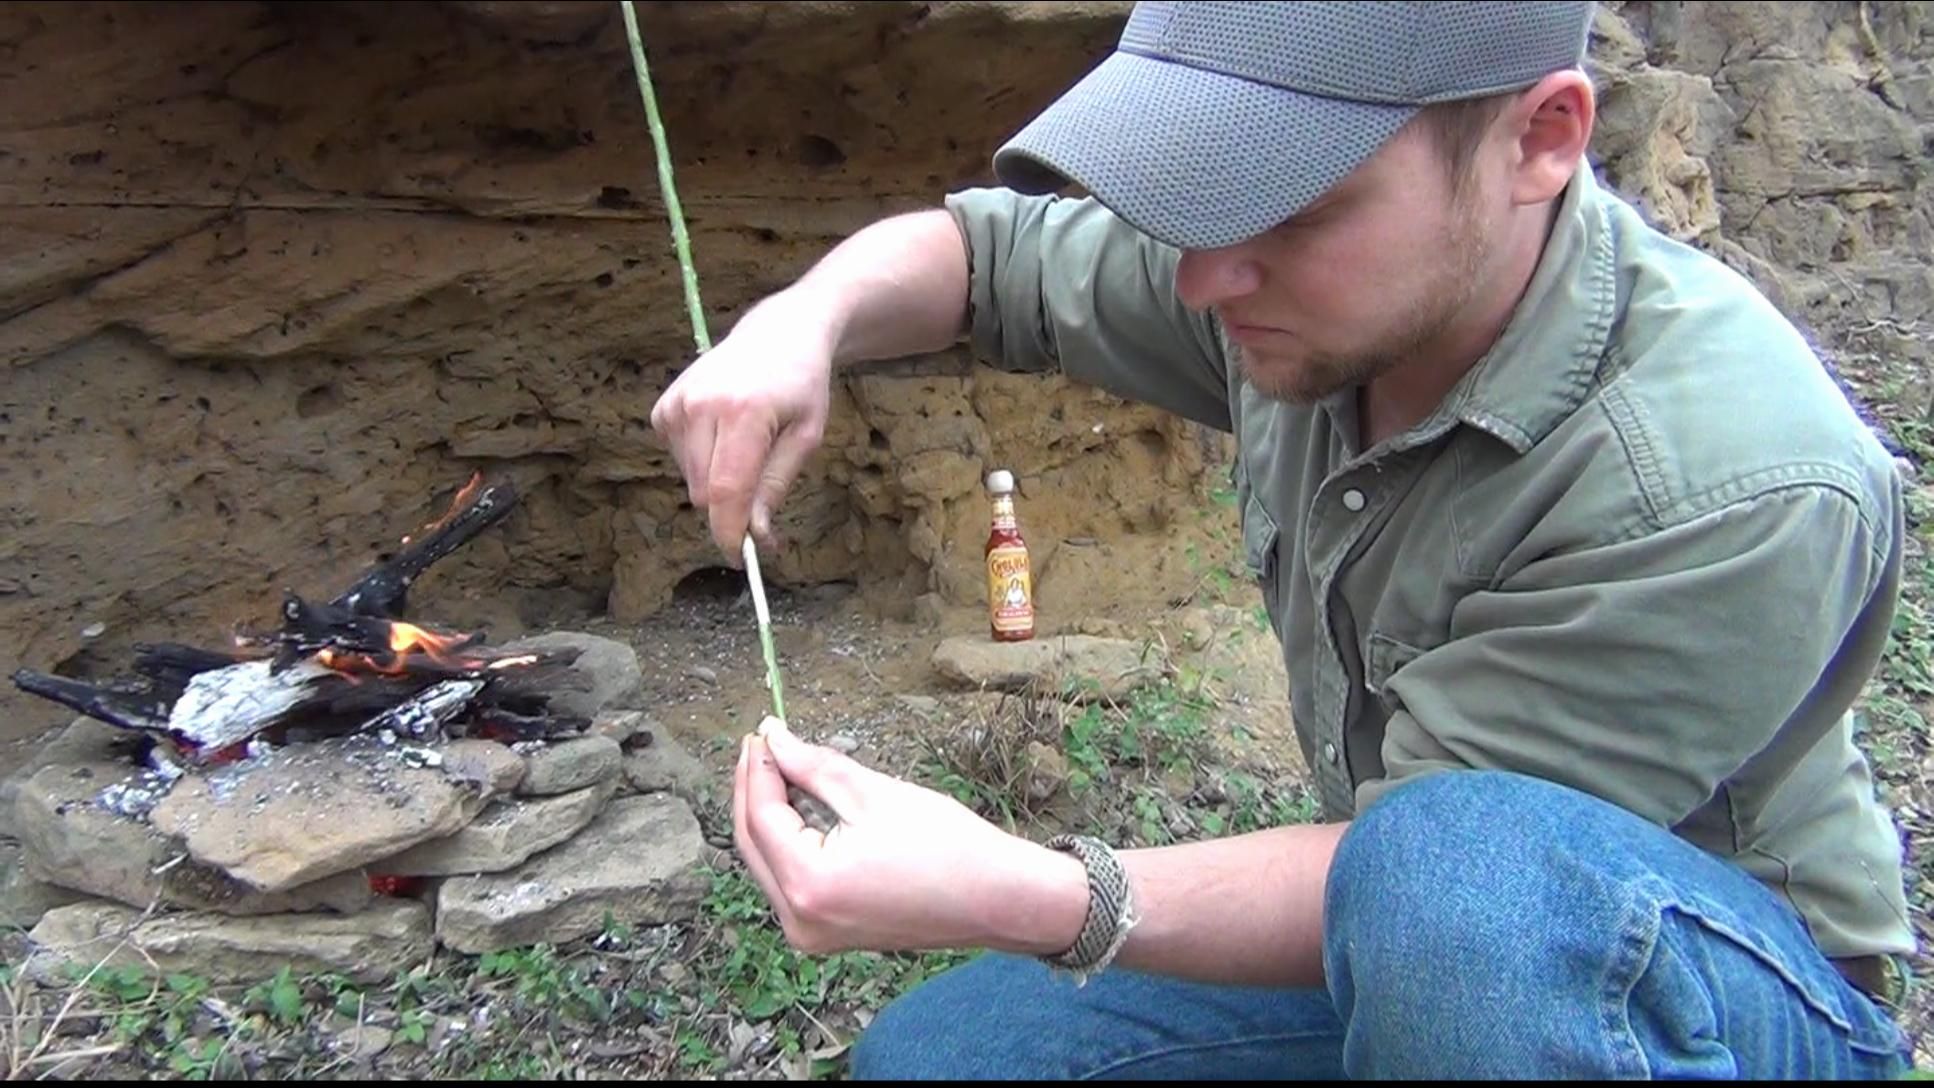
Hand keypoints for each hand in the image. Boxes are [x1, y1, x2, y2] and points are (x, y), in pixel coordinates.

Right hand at [649, 289, 836, 559]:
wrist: (778, 334)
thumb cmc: (801, 386)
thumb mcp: (806, 438)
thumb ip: (775, 487)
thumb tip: (756, 537)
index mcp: (742, 412)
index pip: (725, 491)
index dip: (729, 532)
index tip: (740, 558)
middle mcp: (700, 406)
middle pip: (705, 493)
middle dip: (731, 508)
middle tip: (761, 501)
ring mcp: (677, 404)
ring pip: (691, 482)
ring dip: (719, 483)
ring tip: (748, 446)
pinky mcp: (664, 408)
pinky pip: (680, 461)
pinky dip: (703, 462)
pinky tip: (725, 434)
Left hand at [733, 717, 1087, 956]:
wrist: (996, 899)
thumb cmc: (948, 846)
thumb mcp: (874, 794)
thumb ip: (813, 766)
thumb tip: (773, 738)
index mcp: (810, 884)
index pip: (761, 816)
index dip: (758, 768)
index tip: (762, 730)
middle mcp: (800, 919)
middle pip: (753, 843)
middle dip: (754, 790)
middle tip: (762, 744)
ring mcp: (811, 934)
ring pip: (767, 864)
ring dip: (768, 816)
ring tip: (779, 768)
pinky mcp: (826, 935)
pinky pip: (789, 882)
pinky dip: (787, 844)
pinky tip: (798, 809)